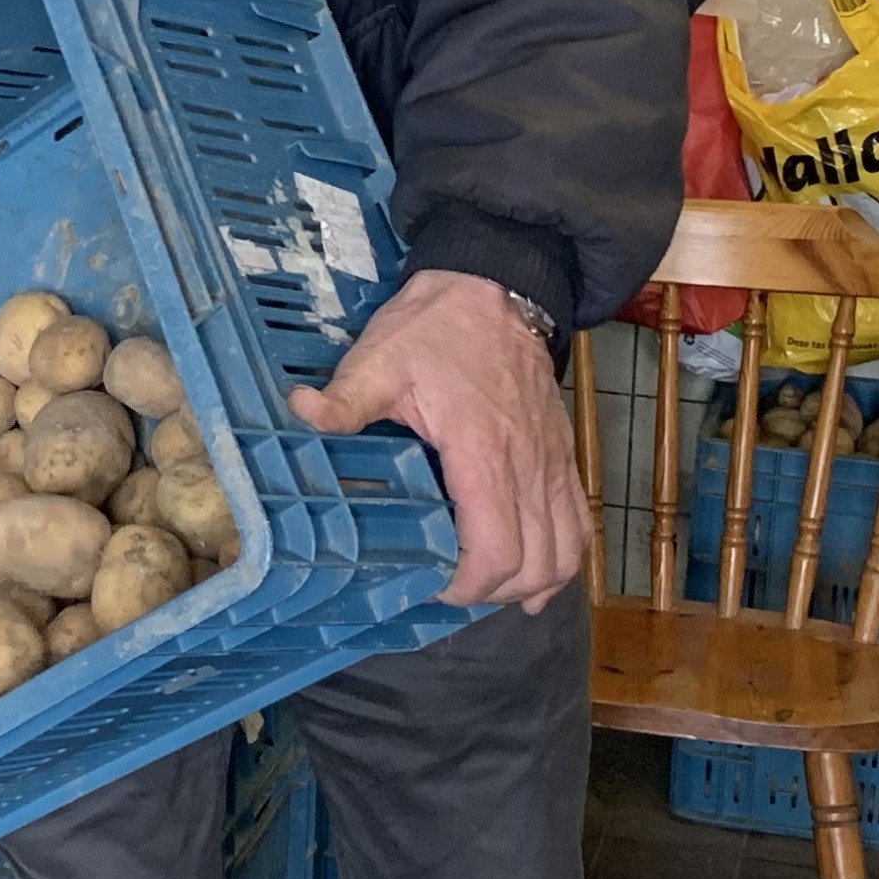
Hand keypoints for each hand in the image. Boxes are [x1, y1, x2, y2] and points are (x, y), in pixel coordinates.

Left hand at [286, 269, 586, 612]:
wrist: (495, 286)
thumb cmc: (435, 327)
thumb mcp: (380, 358)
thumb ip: (345, 396)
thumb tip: (299, 413)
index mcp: (482, 454)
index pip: (495, 550)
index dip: (467, 585)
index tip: (431, 585)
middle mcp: (528, 467)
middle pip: (533, 564)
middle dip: (493, 592)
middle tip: (450, 588)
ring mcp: (552, 462)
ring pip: (565, 551)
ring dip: (532, 582)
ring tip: (490, 589)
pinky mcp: (563, 454)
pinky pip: (579, 523)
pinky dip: (563, 560)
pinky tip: (536, 580)